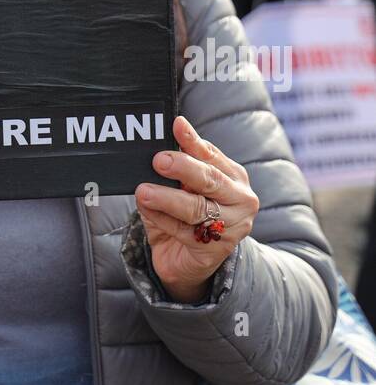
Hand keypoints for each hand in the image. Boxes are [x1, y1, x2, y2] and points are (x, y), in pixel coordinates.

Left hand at [134, 116, 258, 303]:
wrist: (190, 258)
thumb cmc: (188, 213)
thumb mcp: (186, 185)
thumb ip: (180, 166)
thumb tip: (160, 147)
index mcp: (234, 176)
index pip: (212, 154)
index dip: (193, 140)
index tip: (177, 125)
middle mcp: (240, 199)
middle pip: (211, 179)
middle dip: (183, 167)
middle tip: (159, 161)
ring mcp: (233, 226)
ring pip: (197, 208)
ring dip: (167, 198)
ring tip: (144, 191)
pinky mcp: (216, 249)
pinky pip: (184, 231)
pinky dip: (162, 218)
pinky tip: (146, 209)